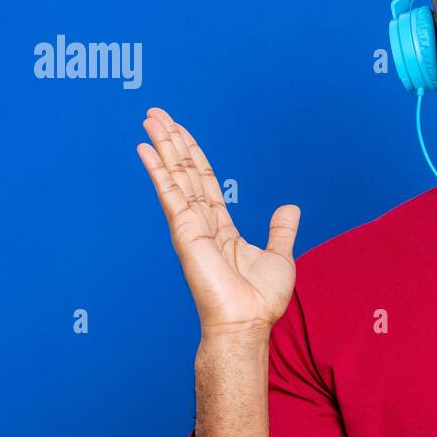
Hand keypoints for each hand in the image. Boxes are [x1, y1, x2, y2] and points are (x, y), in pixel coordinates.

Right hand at [136, 107, 300, 339]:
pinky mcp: (185, 233)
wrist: (247, 323)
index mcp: (220, 227)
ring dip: (162, 146)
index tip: (180, 130)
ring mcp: (190, 227)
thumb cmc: (259, 301)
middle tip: (155, 113)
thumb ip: (280, 231)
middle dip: (171, 141)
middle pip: (184, 172)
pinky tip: (146, 150)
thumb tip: (290, 208)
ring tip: (150, 119)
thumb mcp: (279, 257)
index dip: (192, 154)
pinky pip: (170, 195)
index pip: (203, 182)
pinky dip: (158, 171)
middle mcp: (201, 223)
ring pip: (175, 177)